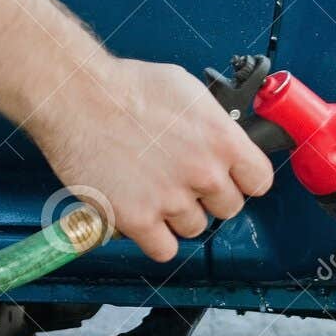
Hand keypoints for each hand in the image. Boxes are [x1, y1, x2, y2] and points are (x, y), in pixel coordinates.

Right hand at [28, 57, 274, 261]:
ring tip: (154, 191)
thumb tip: (224, 141)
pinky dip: (155, 238)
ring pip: (195, 228)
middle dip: (209, 197)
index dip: (244, 181)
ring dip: (178, 216)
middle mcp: (204, 173)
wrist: (76, 97)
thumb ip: (214, 126)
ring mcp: (172, 200)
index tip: (231, 179)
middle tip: (183, 181)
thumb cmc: (125, 87)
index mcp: (223, 140)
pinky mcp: (139, 220)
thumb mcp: (189, 93)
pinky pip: (164, 249)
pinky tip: (144, 217)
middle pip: (229, 208)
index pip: (259, 181)